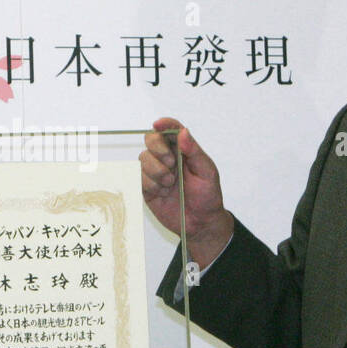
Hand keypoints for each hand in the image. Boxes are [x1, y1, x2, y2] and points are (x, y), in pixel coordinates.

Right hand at [139, 117, 233, 266]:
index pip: (171, 130)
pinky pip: (139, 177)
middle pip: (151, 139)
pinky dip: (151, 184)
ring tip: (170, 184)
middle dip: (158, 149)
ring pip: (143, 158)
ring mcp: (155, 172)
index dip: (164, 124)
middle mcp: (167, 158)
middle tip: (171, 163)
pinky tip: (163, 192)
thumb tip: (183, 132)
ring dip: (157, 171)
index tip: (159, 125)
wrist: (200, 223)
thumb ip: (194, 151)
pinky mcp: (146, 186)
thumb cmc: (207, 196)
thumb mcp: (207, 172)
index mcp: (183, 150)